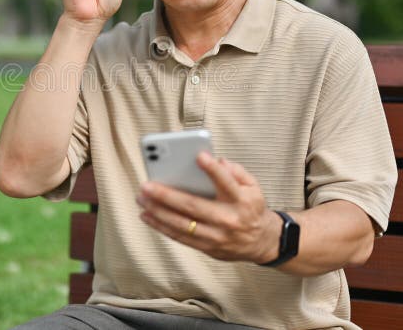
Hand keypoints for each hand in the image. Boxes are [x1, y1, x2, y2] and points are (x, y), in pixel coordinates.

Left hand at [136, 152, 280, 262]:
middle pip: (194, 206)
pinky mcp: (208, 247)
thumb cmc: (250, 207)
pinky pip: (181, 237)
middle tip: (146, 185)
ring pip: (182, 224)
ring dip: (158, 212)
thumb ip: (237, 172)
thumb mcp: (253, 186)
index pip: (226, 182)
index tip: (199, 155)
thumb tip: (219, 161)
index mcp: (241, 200)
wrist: (261, 242)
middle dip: (167, 195)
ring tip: (141, 199)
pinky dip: (162, 227)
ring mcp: (217, 236)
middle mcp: (228, 219)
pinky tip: (147, 215)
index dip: (213, 169)